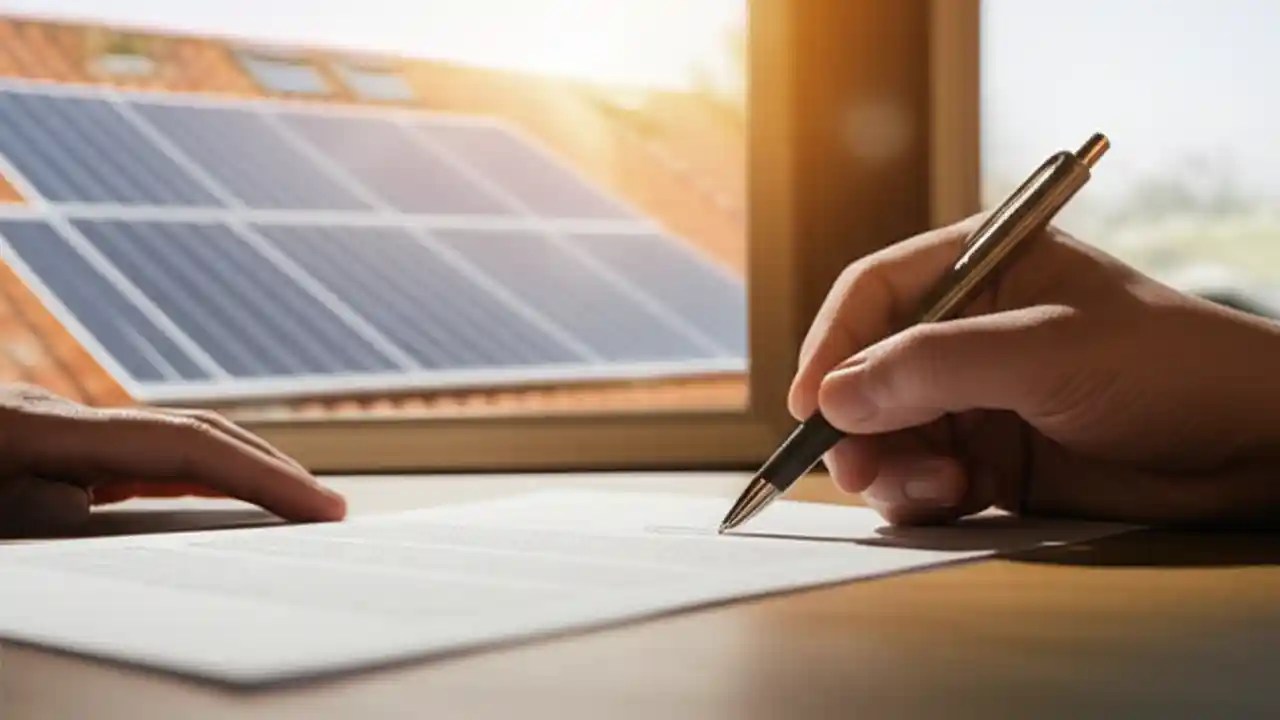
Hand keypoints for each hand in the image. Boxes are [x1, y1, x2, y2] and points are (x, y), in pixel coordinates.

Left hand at [0, 385, 345, 534]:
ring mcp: (60, 433)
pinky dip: (196, 480)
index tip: (321, 507)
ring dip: (240, 468)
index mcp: (46, 430)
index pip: (185, 447)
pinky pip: (143, 461)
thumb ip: (53, 519)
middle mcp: (63, 421)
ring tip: (295, 505)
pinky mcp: (53, 453)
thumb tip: (136, 526)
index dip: (262, 475)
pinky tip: (222, 503)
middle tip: (329, 508)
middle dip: (270, 466)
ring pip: (175, 441)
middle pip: (196, 431)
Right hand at [789, 215, 1279, 525]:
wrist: (1253, 452)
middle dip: (855, 419)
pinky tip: (962, 495)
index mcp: (982, 267)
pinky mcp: (994, 461)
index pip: (876, 294)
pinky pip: (923, 477)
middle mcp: (970, 330)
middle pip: (868, 370)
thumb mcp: (1044, 349)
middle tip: (855, 465)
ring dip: (890, 464)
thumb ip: (933, 367)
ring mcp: (979, 398)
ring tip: (931, 486)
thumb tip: (833, 397)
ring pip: (887, 432)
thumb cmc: (1168, 368)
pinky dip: (923, 493)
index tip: (808, 402)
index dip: (833, 343)